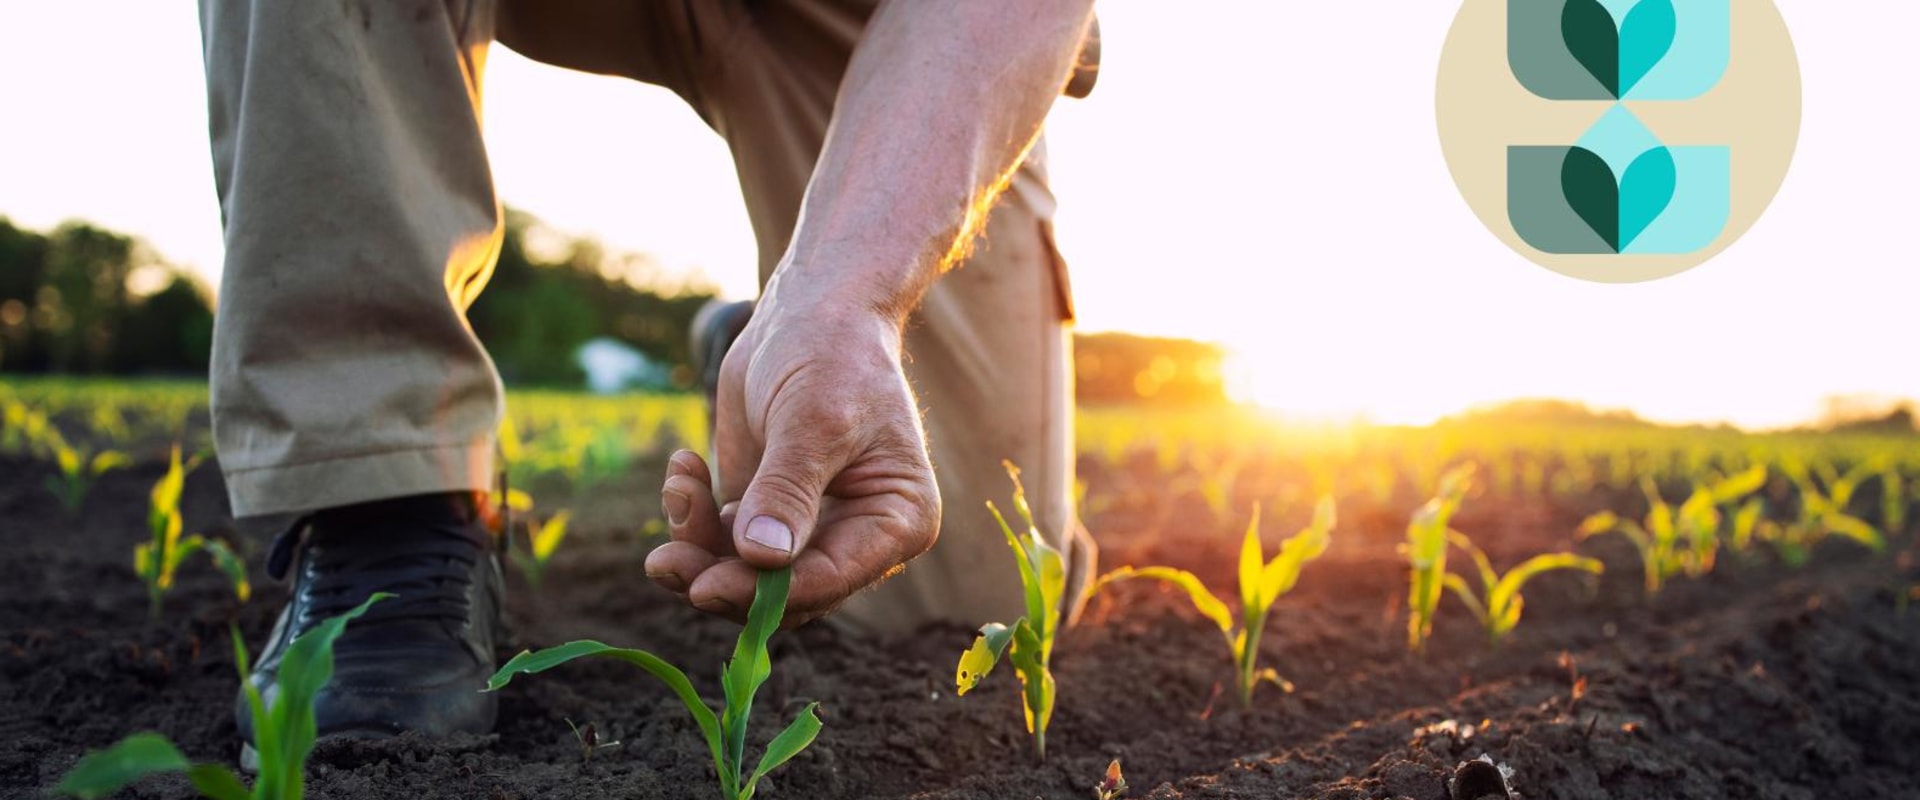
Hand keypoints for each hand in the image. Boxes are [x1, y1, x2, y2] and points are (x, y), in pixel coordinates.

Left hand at [644, 295, 939, 625]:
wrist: (813, 309)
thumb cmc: (834, 354)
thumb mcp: (814, 419)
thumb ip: (787, 489)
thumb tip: (763, 557)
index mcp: (896, 521)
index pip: (830, 578)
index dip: (767, 592)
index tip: (707, 585)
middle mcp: (858, 537)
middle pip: (784, 592)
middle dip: (721, 578)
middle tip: (664, 563)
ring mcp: (808, 528)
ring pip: (744, 575)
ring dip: (698, 546)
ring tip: (678, 487)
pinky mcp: (764, 511)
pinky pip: (720, 542)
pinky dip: (692, 515)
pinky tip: (683, 465)